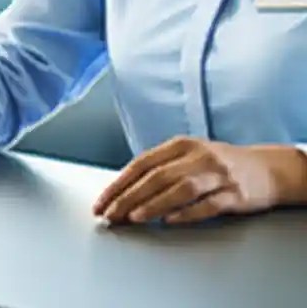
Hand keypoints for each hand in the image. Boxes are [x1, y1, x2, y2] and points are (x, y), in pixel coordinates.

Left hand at [93, 137, 306, 224]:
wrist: (266, 168)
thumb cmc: (217, 164)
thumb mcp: (187, 156)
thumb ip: (158, 169)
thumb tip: (122, 192)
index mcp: (180, 145)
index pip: (141, 164)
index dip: (119, 184)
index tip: (101, 202)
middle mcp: (198, 156)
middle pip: (157, 177)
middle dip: (129, 197)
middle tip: (111, 215)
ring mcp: (218, 174)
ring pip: (180, 189)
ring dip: (154, 204)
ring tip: (133, 218)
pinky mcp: (236, 194)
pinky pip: (208, 204)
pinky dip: (187, 213)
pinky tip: (170, 221)